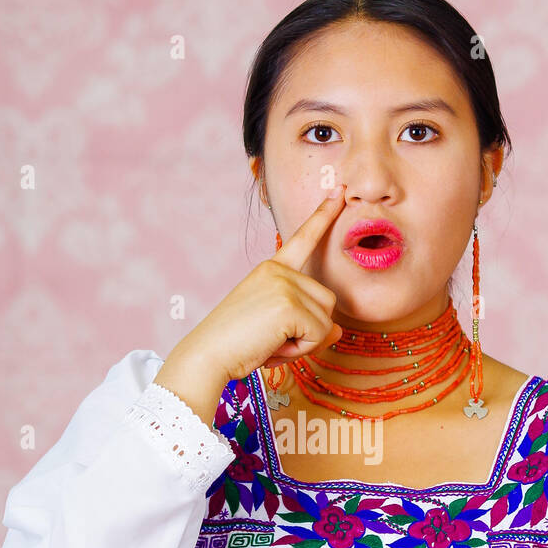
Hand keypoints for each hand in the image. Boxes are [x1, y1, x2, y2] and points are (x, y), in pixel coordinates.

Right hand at [168, 187, 346, 386]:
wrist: (208, 355)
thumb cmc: (237, 345)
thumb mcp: (277, 329)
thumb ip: (309, 323)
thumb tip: (338, 330)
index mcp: (272, 269)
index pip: (303, 239)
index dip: (324, 216)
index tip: (339, 192)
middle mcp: (279, 270)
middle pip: (327, 302)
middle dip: (309, 329)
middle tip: (273, 338)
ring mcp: (285, 284)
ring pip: (326, 321)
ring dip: (305, 341)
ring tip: (271, 341)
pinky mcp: (289, 305)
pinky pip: (318, 335)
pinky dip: (301, 350)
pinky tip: (273, 346)